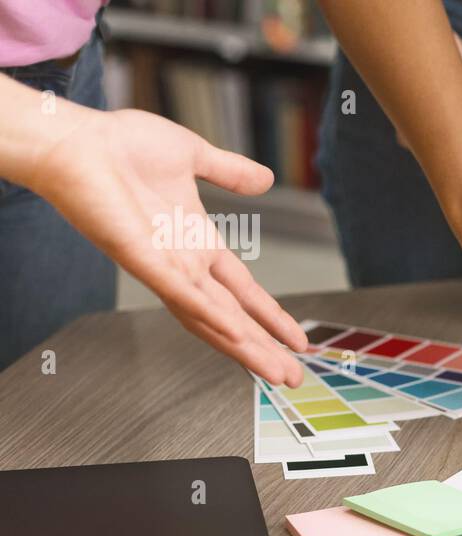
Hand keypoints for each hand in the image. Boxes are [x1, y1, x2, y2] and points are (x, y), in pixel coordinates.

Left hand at [29, 108, 306, 384]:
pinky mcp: (142, 259)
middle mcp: (183, 262)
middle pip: (233, 317)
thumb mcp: (192, 156)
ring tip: (274, 371)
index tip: (294, 339)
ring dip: (245, 347)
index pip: (242, 291)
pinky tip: (234, 334)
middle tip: (293, 377)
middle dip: (265, 348)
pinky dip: (208, 315)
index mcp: (197, 243)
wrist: (75, 139)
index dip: (270, 316)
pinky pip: (179, 294)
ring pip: (212, 318)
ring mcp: (163, 266)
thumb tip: (264, 179)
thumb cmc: (119, 145)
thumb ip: (229, 171)